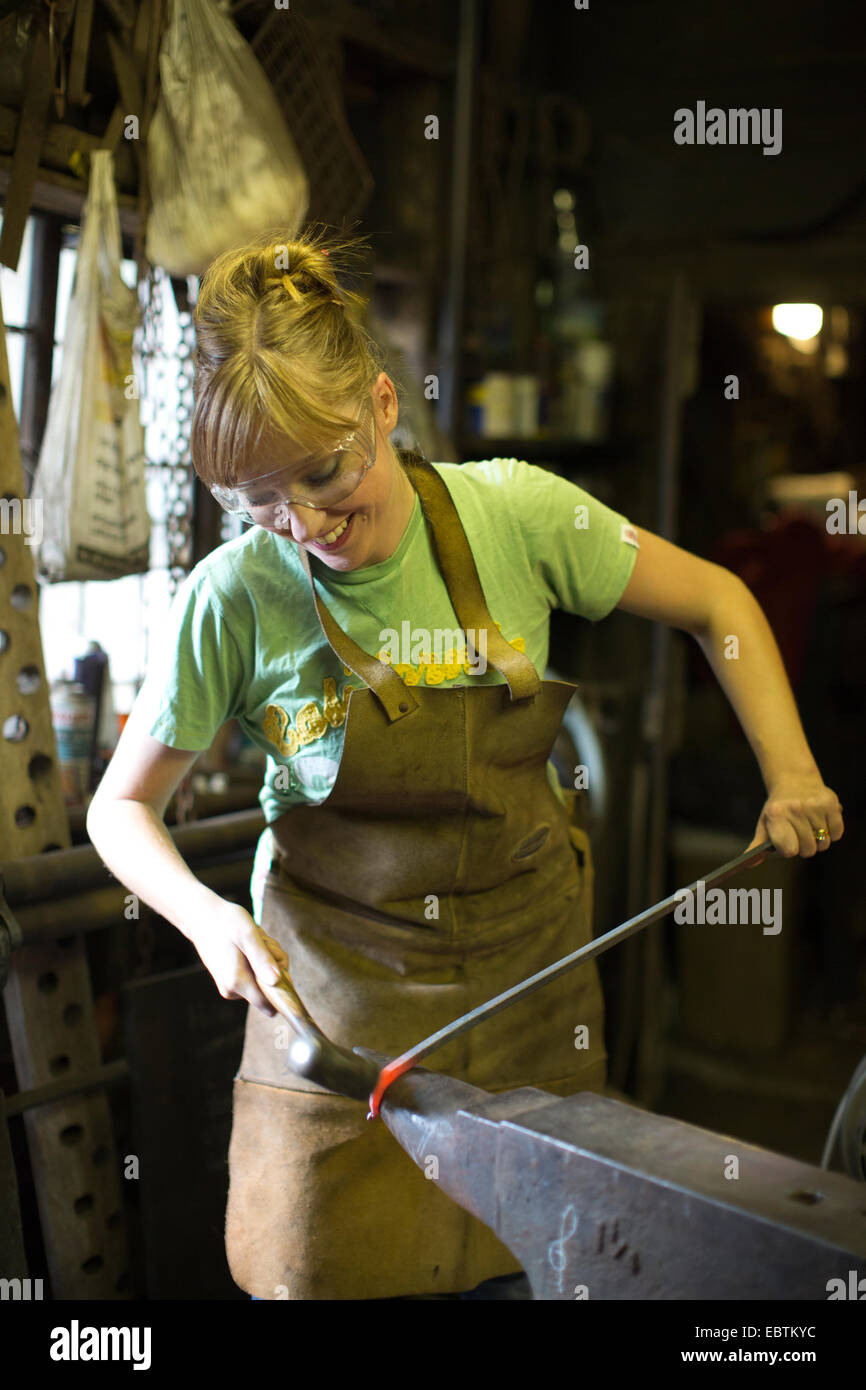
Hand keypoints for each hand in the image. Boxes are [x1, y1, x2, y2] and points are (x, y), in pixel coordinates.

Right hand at [191, 899, 291, 1015]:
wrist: (202, 917)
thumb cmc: (226, 922)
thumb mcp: (248, 934)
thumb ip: (262, 959)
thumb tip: (277, 981)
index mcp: (237, 982)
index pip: (270, 1006)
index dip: (282, 988)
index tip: (275, 962)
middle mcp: (232, 990)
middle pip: (269, 989)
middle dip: (274, 965)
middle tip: (263, 943)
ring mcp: (230, 987)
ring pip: (263, 980)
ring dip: (266, 960)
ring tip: (252, 941)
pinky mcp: (229, 981)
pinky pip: (254, 976)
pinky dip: (257, 960)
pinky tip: (247, 945)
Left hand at [748, 772, 843, 865]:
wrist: (794, 781)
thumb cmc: (778, 809)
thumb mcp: (765, 824)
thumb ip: (757, 846)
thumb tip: (748, 864)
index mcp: (776, 814)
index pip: (788, 851)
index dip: (789, 850)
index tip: (787, 843)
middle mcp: (795, 808)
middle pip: (808, 850)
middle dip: (804, 847)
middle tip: (799, 832)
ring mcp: (814, 805)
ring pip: (824, 843)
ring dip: (819, 840)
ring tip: (810, 825)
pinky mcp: (831, 803)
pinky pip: (837, 833)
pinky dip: (832, 832)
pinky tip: (822, 820)